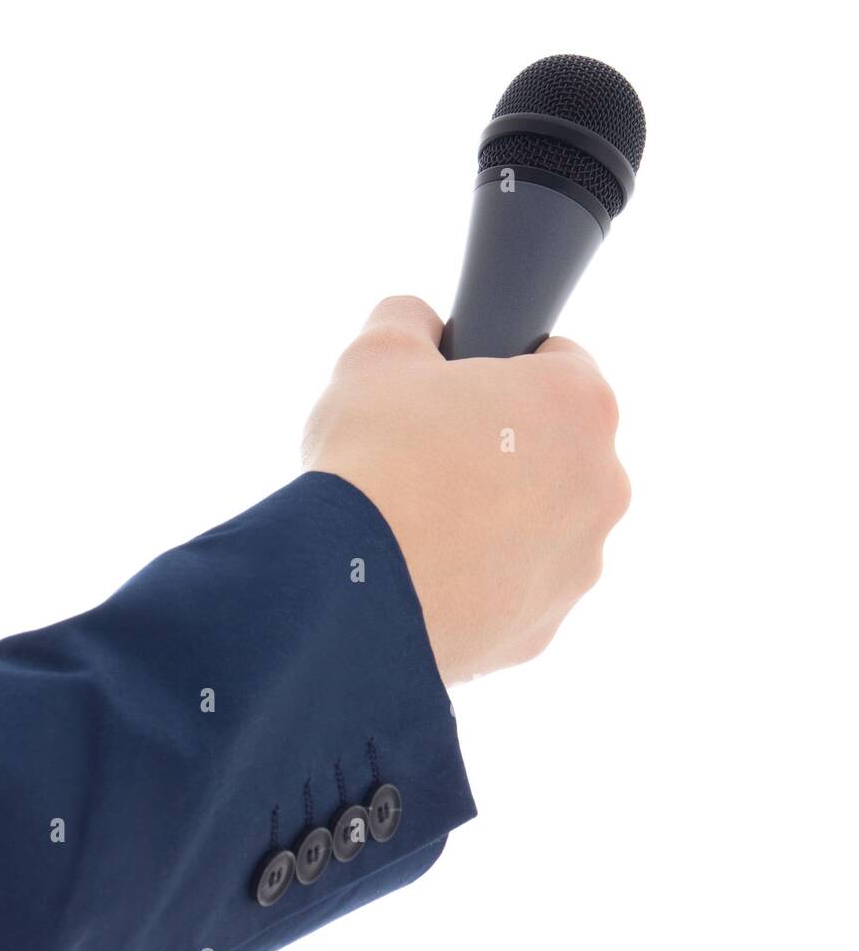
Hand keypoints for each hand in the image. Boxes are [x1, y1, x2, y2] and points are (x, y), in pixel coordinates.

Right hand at [302, 296, 629, 685]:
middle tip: (424, 454)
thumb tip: (417, 322)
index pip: (559, 361)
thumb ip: (408, 318)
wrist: (348, 589)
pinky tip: (417, 574)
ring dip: (493, 519)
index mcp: (579, 406)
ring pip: (539, 526)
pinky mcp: (540, 631)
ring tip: (415, 523)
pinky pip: (512, 591)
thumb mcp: (376, 354)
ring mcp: (578, 567)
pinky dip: (476, 582)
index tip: (455, 386)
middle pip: (554, 450)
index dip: (501, 365)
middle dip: (500, 448)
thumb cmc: (374, 458)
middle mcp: (603, 487)